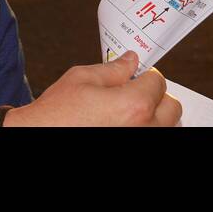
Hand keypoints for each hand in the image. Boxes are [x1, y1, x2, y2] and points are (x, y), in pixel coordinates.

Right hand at [3, 51, 181, 125]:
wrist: (41, 135)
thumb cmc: (57, 114)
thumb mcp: (82, 78)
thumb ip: (113, 69)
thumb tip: (130, 60)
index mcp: (134, 104)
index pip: (158, 82)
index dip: (144, 75)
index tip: (135, 76)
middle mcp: (144, 128)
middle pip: (172, 107)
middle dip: (156, 97)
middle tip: (135, 93)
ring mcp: (141, 141)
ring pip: (166, 126)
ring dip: (153, 116)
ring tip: (127, 113)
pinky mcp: (135, 151)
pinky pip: (152, 136)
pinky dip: (143, 128)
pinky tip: (123, 124)